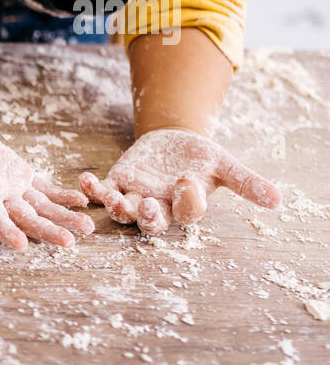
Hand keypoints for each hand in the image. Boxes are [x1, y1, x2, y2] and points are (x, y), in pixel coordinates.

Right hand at [0, 124, 93, 248]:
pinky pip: (46, 191)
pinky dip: (63, 197)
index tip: (21, 246)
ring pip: (42, 209)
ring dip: (64, 218)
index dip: (6, 231)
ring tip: (88, 227)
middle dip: (48, 231)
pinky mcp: (23, 179)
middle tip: (70, 242)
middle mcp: (0, 198)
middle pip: (26, 220)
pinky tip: (82, 202)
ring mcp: (13, 191)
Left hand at [79, 128, 281, 234]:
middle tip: (148, 206)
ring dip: (117, 207)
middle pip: (151, 223)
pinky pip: (102, 191)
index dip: (187, 200)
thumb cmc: (201, 158)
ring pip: (123, 212)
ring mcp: (135, 197)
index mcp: (186, 207)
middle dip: (148, 217)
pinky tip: (85, 178)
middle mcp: (159, 208)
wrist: (176, 142)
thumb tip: (279, 199)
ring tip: (115, 196)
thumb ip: (247, 183)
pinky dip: (92, 188)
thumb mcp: (225, 166)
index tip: (187, 179)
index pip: (187, 212)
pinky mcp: (117, 182)